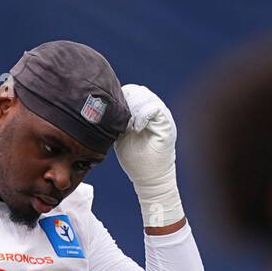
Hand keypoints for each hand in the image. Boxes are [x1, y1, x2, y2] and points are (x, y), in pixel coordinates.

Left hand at [115, 84, 184, 228]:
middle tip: (117, 115)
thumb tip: (104, 107)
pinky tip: (135, 127)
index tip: (110, 109)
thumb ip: (118, 120)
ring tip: (126, 123)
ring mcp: (163, 118)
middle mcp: (157, 113)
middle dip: (126, 100)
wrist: (149, 179)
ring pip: (148, 98)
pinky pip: (156, 110)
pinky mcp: (167, 126)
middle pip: (140, 92)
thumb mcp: (122, 135)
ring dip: (134, 107)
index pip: (133, 92)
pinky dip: (143, 115)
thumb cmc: (136, 159)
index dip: (121, 97)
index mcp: (145, 113)